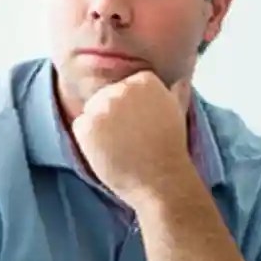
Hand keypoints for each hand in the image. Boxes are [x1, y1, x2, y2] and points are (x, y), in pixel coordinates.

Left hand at [73, 71, 196, 206]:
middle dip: (114, 115)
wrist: (160, 180)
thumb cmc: (170, 150)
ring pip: (92, 110)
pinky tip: (109, 152)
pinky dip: (89, 140)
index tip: (144, 124)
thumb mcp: (178, 114)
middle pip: (107, 95)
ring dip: (100, 127)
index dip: (133, 108)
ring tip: (121, 146)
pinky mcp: (86, 125)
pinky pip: (80, 125)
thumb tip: (181, 81)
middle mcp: (122, 88)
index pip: (127, 86)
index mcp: (145, 81)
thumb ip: (176, 93)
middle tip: (131, 138)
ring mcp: (102, 106)